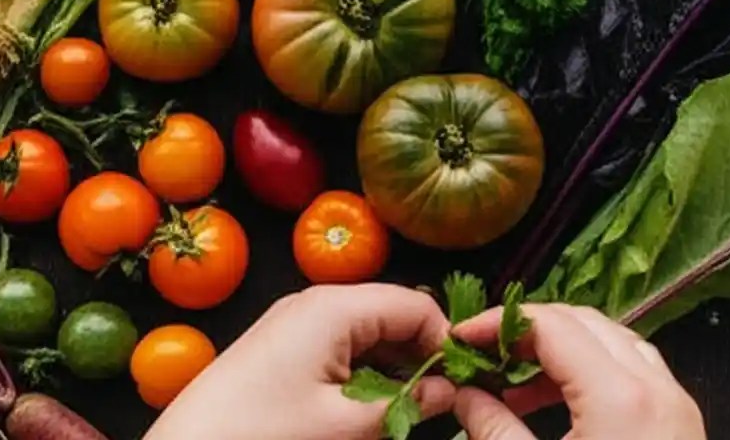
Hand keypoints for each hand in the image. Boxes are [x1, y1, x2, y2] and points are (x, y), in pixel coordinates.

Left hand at [143, 284, 455, 439]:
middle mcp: (314, 303)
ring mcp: (294, 324)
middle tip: (443, 404)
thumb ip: (406, 404)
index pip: (415, 304)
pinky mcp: (281, 347)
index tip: (468, 384)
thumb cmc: (262, 434)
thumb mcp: (346, 426)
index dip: (447, 342)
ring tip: (406, 412)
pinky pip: (339, 348)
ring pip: (367, 335)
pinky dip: (362, 374)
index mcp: (334, 307)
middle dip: (420, 356)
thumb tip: (446, 391)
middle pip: (391, 315)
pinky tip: (369, 410)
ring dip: (392, 369)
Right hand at [451, 304, 705, 439]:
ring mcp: (676, 407)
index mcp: (620, 398)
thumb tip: (466, 396)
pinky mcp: (682, 426)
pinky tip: (558, 398)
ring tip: (516, 376)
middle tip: (485, 349)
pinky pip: (635, 371)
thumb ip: (495, 429)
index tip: (461, 337)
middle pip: (584, 322)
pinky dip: (593, 369)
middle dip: (529, 327)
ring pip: (613, 341)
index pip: (551, 325)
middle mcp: (656, 389)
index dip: (498, 322)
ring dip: (561, 347)